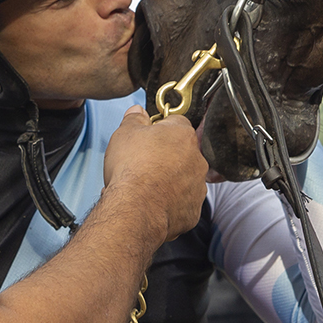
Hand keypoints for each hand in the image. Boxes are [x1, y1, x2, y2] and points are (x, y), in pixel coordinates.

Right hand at [103, 107, 207, 241]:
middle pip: (181, 151)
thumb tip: (137, 111)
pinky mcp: (193, 211)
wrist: (135, 210)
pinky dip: (170, 202)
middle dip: (165, 156)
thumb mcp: (124, 134)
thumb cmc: (131, 170)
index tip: (146, 136)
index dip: (158, 128)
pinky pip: (183, 202)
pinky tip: (152, 202)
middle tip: (143, 163)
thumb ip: (134, 119)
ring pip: (184, 178)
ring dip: (169, 180)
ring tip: (146, 186)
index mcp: (182, 135)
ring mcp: (198, 186)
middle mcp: (197, 159)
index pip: (175, 122)